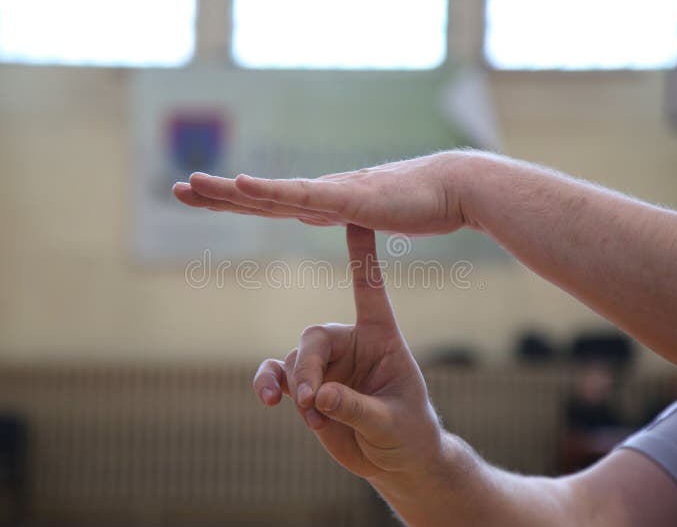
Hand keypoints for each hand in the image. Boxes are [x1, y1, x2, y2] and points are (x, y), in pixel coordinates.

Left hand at [173, 151, 473, 234]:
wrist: (453, 189)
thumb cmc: (417, 204)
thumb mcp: (368, 215)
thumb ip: (342, 215)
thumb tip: (318, 214)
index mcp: (321, 202)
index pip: (266, 204)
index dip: (231, 201)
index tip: (199, 198)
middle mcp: (319, 195)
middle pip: (258, 198)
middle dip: (215, 195)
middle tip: (176, 190)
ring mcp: (331, 194)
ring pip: (271, 195)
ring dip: (230, 191)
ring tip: (192, 184)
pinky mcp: (349, 199)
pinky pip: (303, 196)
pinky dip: (270, 191)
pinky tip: (242, 186)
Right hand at [252, 225, 441, 478]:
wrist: (396, 458)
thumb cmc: (408, 433)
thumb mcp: (391, 422)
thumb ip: (357, 408)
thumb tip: (318, 396)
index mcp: (380, 337)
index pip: (368, 289)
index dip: (362, 255)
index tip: (356, 217)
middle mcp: (350, 343)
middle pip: (314, 338)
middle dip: (307, 368)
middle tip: (310, 400)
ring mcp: (326, 365)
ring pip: (293, 360)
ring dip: (294, 386)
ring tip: (310, 416)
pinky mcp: (306, 385)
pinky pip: (276, 375)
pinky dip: (269, 385)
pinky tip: (270, 400)